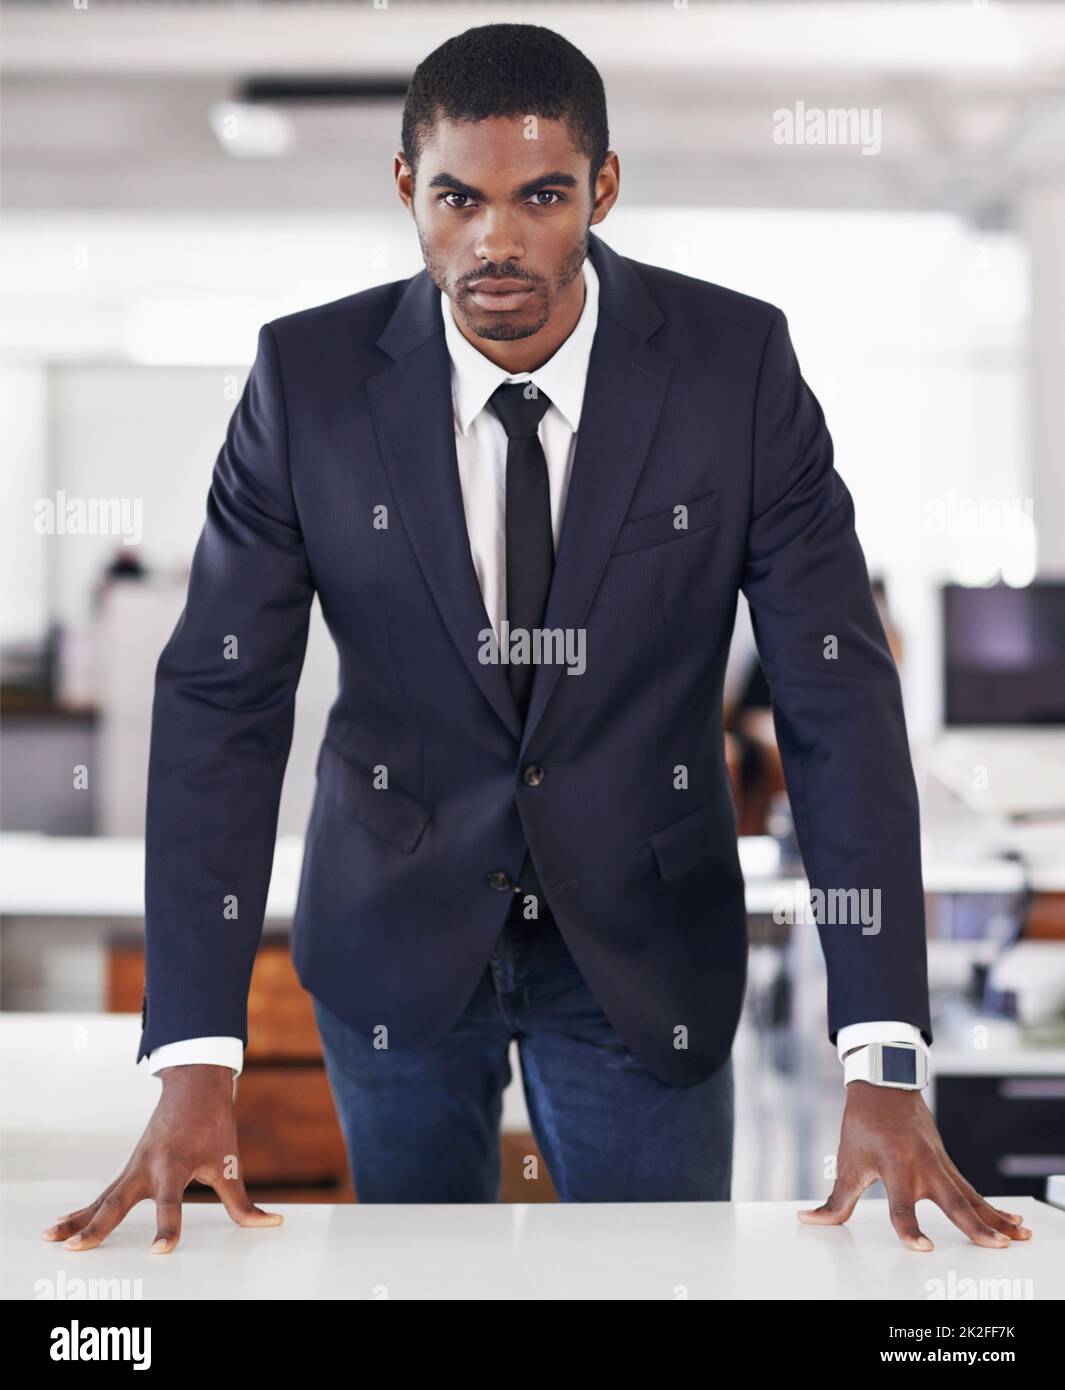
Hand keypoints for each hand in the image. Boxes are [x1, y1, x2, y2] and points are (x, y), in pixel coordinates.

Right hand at [41, 1064, 282, 1253]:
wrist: (193, 1088)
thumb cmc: (213, 1126)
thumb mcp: (230, 1162)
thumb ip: (243, 1202)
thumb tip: (272, 1223)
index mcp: (176, 1163)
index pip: (171, 1201)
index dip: (167, 1226)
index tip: (161, 1249)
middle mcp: (148, 1166)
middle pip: (120, 1200)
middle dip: (98, 1226)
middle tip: (78, 1249)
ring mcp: (133, 1168)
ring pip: (101, 1198)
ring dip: (76, 1219)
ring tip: (51, 1240)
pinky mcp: (128, 1171)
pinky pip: (101, 1195)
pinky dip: (81, 1211)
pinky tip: (60, 1227)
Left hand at [798, 1081, 1033, 1250]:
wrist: (885, 1084)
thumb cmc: (863, 1123)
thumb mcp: (847, 1161)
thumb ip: (836, 1200)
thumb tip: (809, 1220)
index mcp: (895, 1165)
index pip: (902, 1205)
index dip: (909, 1228)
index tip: (922, 1248)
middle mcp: (923, 1165)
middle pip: (953, 1201)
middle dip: (975, 1226)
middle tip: (995, 1245)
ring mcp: (940, 1164)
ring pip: (971, 1196)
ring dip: (995, 1218)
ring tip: (1018, 1237)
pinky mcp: (947, 1164)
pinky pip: (972, 1190)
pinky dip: (991, 1206)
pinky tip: (1010, 1221)